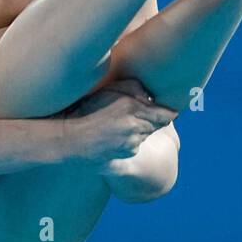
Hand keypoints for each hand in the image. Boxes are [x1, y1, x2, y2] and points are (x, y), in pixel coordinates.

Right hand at [60, 79, 176, 167]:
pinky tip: (115, 136)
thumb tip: (149, 95)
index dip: (169, 111)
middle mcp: (137, 126)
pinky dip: (131, 140)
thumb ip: (133, 87)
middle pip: (159, 124)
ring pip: (147, 134)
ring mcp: (133, 142)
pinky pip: (137, 144)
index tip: (171, 109)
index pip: (166, 113)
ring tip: (122, 124)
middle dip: (154, 119)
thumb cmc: (86, 110)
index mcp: (133, 108)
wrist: (70, 139)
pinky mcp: (128, 154)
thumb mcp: (109, 90)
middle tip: (142, 113)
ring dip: (141, 129)